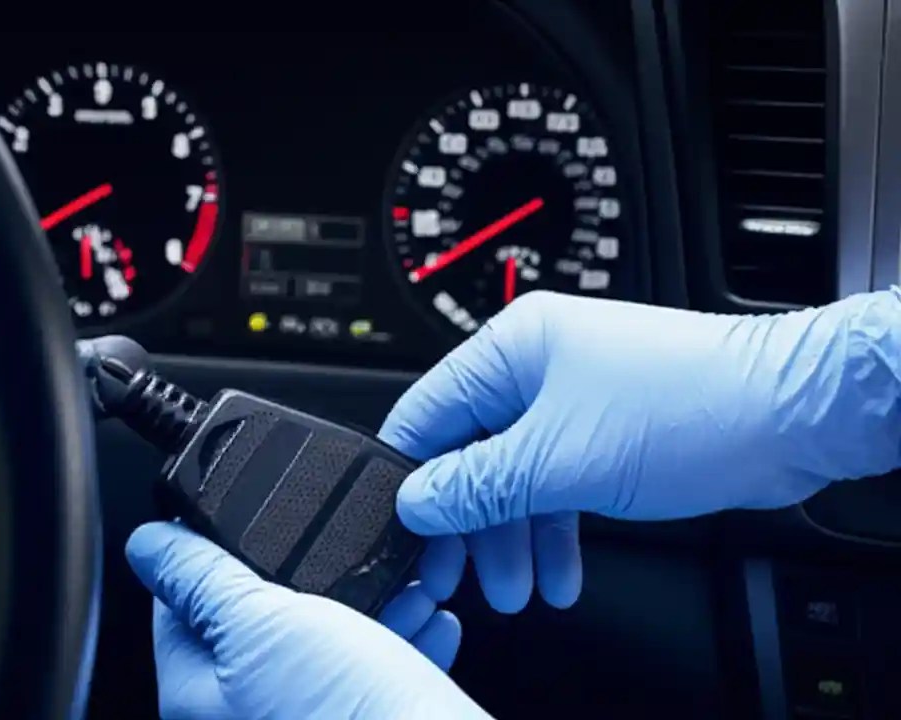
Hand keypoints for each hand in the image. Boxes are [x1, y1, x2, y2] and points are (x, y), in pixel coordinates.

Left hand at [125, 522, 490, 719]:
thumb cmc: (343, 719)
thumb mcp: (258, 623)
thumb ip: (200, 579)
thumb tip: (147, 545)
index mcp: (199, 697)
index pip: (179, 605)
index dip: (210, 553)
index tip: (243, 521)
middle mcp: (246, 715)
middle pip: (260, 617)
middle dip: (307, 574)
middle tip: (333, 546)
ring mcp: (303, 718)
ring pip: (327, 640)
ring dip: (367, 601)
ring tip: (399, 581)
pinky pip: (375, 671)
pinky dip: (402, 638)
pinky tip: (426, 621)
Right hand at [380, 289, 900, 612]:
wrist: (792, 414)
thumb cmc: (689, 405)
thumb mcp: (557, 460)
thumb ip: (477, 486)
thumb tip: (417, 500)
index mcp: (512, 347)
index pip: (428, 412)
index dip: (410, 474)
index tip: (404, 527)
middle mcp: (537, 366)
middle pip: (471, 452)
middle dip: (469, 521)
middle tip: (457, 574)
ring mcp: (574, 399)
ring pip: (516, 476)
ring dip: (514, 537)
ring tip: (515, 588)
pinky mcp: (606, 432)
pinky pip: (557, 483)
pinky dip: (554, 528)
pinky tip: (559, 572)